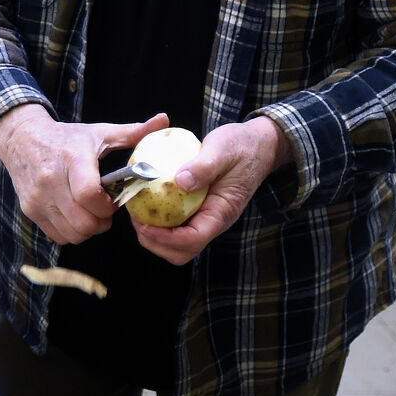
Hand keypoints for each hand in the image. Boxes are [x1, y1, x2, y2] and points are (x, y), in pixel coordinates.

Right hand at [0, 105, 170, 246]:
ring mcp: (38, 198)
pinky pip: (57, 236)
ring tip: (91, 214)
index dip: (106, 206)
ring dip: (86, 229)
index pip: (89, 195)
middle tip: (105, 211)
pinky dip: (70, 232)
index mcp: (72, 160)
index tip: (112, 200)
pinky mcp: (29, 210)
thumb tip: (164, 120)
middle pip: (83, 222)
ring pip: (71, 234)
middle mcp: (51, 181)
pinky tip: (75, 216)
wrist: (21, 139)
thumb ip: (132, 132)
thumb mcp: (99, 133)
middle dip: (101, 223)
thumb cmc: (66, 138)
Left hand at [132, 116, 291, 265]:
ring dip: (155, 237)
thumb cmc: (242, 146)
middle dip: (155, 242)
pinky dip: (159, 223)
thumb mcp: (223, 148)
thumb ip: (204, 165)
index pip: (192, 240)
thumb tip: (180, 181)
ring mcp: (206, 218)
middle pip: (182, 251)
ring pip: (177, 244)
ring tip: (138, 214)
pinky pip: (177, 227)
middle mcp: (214, 221)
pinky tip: (147, 204)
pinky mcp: (198, 211)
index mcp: (222, 213)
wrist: (258, 145)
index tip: (143, 223)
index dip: (164, 238)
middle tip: (136, 220)